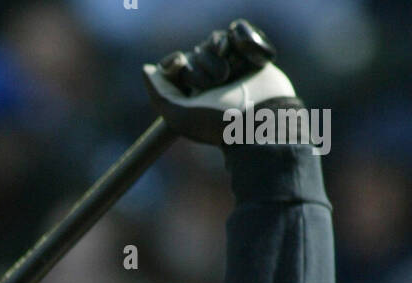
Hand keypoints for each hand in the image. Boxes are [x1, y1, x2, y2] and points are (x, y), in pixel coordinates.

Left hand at [143, 19, 299, 145]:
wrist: (264, 118)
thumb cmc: (221, 123)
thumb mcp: (180, 116)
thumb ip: (159, 93)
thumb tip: (147, 69)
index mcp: (193, 94)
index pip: (177, 64)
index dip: (174, 63)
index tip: (178, 64)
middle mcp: (212, 78)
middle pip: (196, 52)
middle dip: (202, 67)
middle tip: (217, 84)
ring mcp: (232, 64)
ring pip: (216, 39)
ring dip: (221, 56)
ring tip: (234, 74)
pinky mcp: (252, 53)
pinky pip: (238, 30)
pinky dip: (244, 41)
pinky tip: (252, 61)